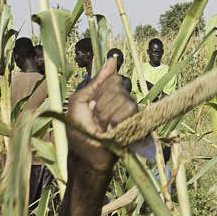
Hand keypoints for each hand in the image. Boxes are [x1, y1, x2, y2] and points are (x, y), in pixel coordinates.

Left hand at [65, 59, 136, 173]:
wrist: (87, 155)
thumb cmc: (79, 131)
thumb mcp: (79, 101)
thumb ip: (97, 81)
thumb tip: (113, 60)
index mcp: (108, 93)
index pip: (113, 79)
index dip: (102, 92)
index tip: (91, 106)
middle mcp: (121, 100)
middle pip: (118, 86)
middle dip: (102, 104)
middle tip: (95, 119)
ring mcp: (130, 112)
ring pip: (124, 99)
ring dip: (108, 115)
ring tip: (103, 127)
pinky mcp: (137, 122)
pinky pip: (132, 110)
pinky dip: (118, 120)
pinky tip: (112, 130)